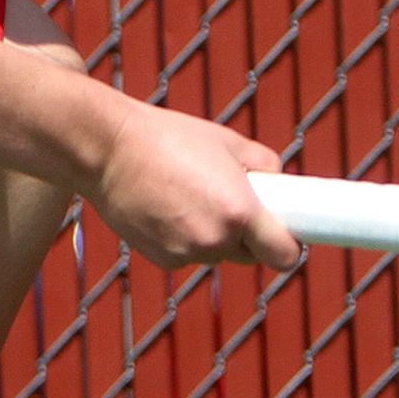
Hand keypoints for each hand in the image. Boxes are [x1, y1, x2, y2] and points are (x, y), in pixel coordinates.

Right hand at [85, 102, 302, 269]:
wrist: (109, 149)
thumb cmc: (171, 138)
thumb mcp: (229, 142)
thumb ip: (266, 166)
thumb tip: (280, 185)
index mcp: (240, 212)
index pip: (285, 256)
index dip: (290, 246)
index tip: (287, 232)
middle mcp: (215, 241)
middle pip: (252, 256)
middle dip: (249, 235)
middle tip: (232, 201)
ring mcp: (186, 254)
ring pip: (217, 254)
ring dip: (214, 234)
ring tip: (189, 193)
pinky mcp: (162, 259)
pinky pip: (188, 254)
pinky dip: (185, 237)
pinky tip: (167, 206)